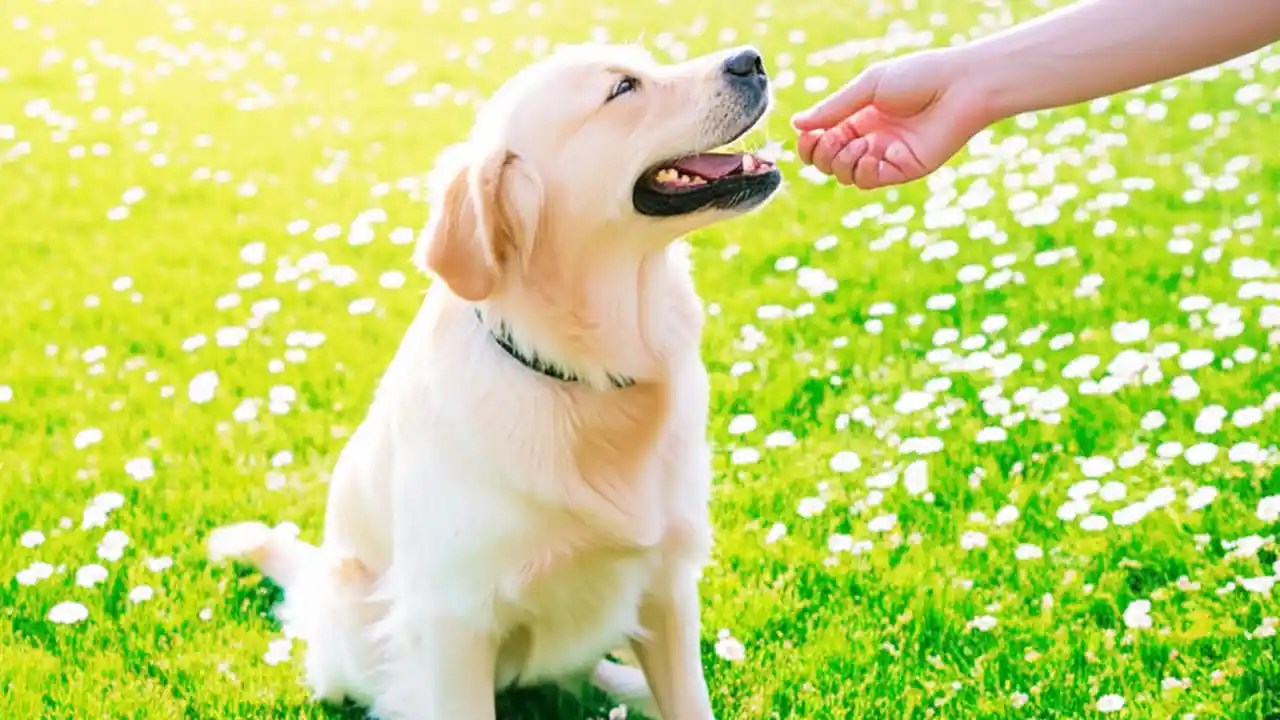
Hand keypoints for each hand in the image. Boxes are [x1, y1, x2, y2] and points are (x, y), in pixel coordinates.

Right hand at [791, 48, 995, 188]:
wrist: (960, 87)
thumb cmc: (918, 77)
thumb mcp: (868, 86)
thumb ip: (833, 108)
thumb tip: (797, 123)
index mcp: (859, 117)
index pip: (822, 140)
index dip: (808, 143)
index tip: (807, 135)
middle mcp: (870, 139)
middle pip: (828, 161)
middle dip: (820, 154)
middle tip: (830, 139)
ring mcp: (885, 156)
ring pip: (844, 175)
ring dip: (840, 161)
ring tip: (857, 144)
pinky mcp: (903, 170)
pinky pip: (868, 181)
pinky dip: (860, 171)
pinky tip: (867, 153)